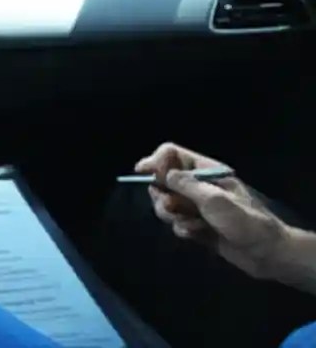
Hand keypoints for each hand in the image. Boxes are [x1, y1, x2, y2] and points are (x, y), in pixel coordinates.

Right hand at [136, 142, 288, 280]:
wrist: (266, 254)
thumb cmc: (245, 222)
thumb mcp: (214, 200)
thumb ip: (186, 185)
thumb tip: (162, 174)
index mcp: (206, 171)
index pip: (172, 155)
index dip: (156, 161)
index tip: (143, 174)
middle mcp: (199, 185)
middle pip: (163, 181)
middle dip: (162, 195)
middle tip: (171, 207)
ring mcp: (198, 205)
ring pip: (166, 204)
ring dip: (172, 215)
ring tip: (190, 225)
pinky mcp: (197, 225)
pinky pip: (176, 222)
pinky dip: (182, 229)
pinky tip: (196, 235)